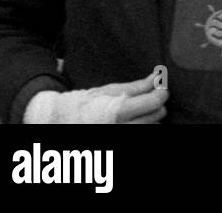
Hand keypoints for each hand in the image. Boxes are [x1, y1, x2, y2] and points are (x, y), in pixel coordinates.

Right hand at [25, 75, 168, 123]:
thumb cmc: (83, 103)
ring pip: (153, 126)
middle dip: (155, 103)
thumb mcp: (109, 90)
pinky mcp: (119, 145)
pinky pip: (143, 134)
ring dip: (151, 116)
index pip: (155, 102)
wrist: (60, 121)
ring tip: (137, 109)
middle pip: (158, 114)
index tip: (160, 85)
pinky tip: (134, 120)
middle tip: (147, 95)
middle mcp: (123, 129)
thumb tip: (156, 77)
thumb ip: (136, 86)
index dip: (161, 91)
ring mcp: (122, 137)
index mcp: (119, 112)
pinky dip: (144, 126)